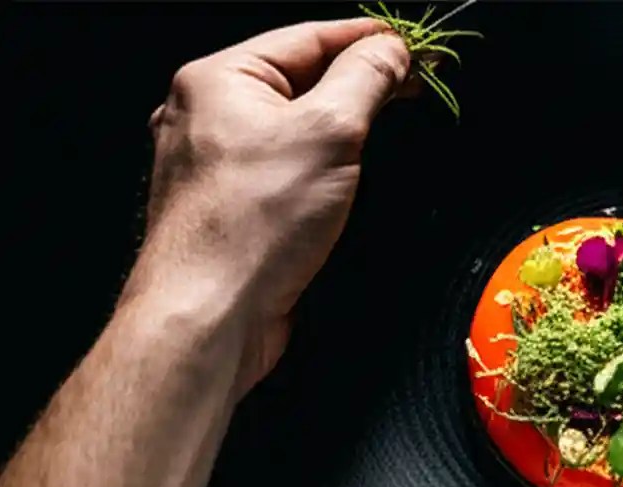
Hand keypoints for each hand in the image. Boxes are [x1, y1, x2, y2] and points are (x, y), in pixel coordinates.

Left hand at [126, 19, 410, 391]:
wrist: (210, 314)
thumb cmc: (252, 227)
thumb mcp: (330, 132)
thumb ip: (366, 79)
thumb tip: (391, 50)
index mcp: (218, 79)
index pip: (308, 37)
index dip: (369, 39)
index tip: (415, 47)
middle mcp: (207, 114)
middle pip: (300, 79)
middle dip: (359, 82)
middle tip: (413, 86)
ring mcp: (215, 163)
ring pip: (293, 126)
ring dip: (340, 127)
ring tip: (383, 127)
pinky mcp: (230, 207)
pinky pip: (283, 167)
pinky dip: (319, 166)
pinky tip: (344, 178)